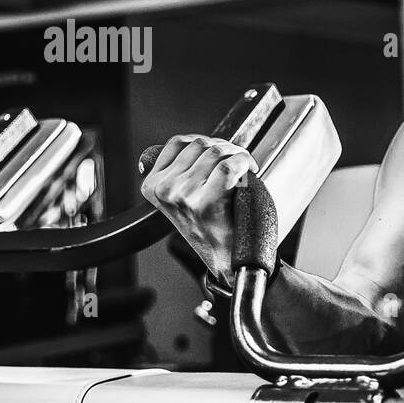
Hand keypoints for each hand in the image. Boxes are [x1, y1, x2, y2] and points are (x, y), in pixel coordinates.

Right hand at [140, 134, 258, 283]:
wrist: (226, 260)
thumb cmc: (211, 226)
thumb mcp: (182, 197)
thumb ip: (179, 170)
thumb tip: (190, 143)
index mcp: (153, 186)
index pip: (179, 142)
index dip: (207, 142)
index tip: (223, 154)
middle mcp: (164, 190)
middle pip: (200, 144)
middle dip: (226, 148)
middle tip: (240, 163)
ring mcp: (182, 196)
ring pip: (216, 152)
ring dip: (238, 155)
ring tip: (245, 170)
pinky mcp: (205, 202)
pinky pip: (228, 166)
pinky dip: (244, 162)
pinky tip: (250, 171)